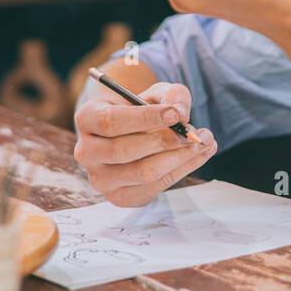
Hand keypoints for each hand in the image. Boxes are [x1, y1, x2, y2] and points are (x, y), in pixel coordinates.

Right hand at [73, 81, 217, 206]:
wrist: (134, 134)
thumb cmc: (142, 110)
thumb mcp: (157, 94)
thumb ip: (171, 96)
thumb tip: (181, 114)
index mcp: (86, 118)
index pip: (111, 121)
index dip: (145, 118)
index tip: (175, 114)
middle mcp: (86, 151)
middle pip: (124, 150)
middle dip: (165, 141)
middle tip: (194, 133)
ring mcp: (100, 179)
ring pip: (143, 172)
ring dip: (179, 158)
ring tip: (204, 142)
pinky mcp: (120, 197)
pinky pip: (155, 186)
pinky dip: (182, 170)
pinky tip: (199, 155)